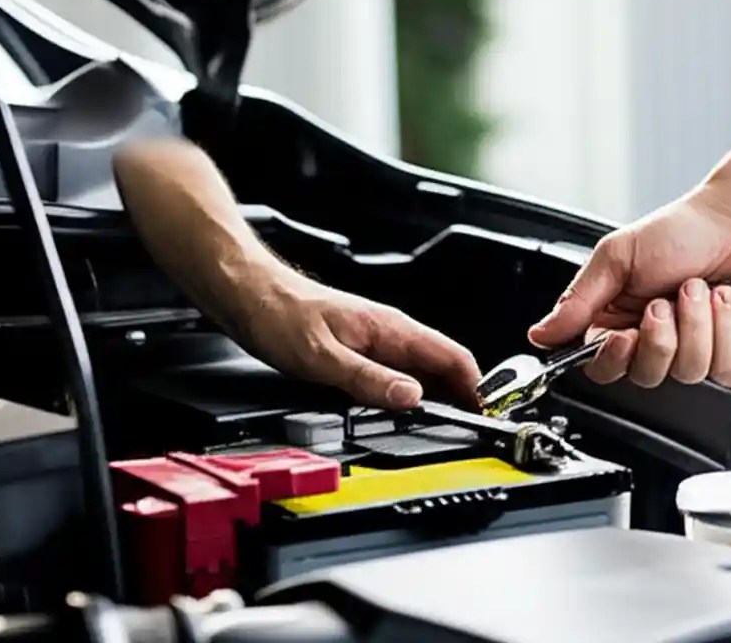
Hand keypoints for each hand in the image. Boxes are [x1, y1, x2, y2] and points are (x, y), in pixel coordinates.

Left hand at [224, 262, 480, 409]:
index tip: (480, 418)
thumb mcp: (323, 358)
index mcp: (392, 329)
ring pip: (419, 376)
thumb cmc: (280, 314)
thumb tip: (411, 399)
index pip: (454, 357)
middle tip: (458, 435)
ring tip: (429, 433)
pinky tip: (390, 417)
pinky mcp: (360, 352)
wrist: (250, 295)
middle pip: (442, 370)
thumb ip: (369, 380)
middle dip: (455, 401)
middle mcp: (390, 334)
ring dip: (429, 403)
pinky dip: (401, 400)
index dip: (474, 390)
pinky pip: (394, 378)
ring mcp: (377, 343)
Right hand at [527, 189, 730, 387]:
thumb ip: (577, 300)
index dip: (612, 358)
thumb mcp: (616, 258)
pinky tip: (725, 300)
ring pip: (687, 371)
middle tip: (663, 301)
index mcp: (621, 323)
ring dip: (695, 323)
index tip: (621, 335)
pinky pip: (726, 368)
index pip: (603, 367)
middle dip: (658, 336)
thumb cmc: (682, 231)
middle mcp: (658, 343)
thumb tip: (541, 334)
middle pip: (645, 375)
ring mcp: (699, 353)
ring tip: (697, 289)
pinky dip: (725, 328)